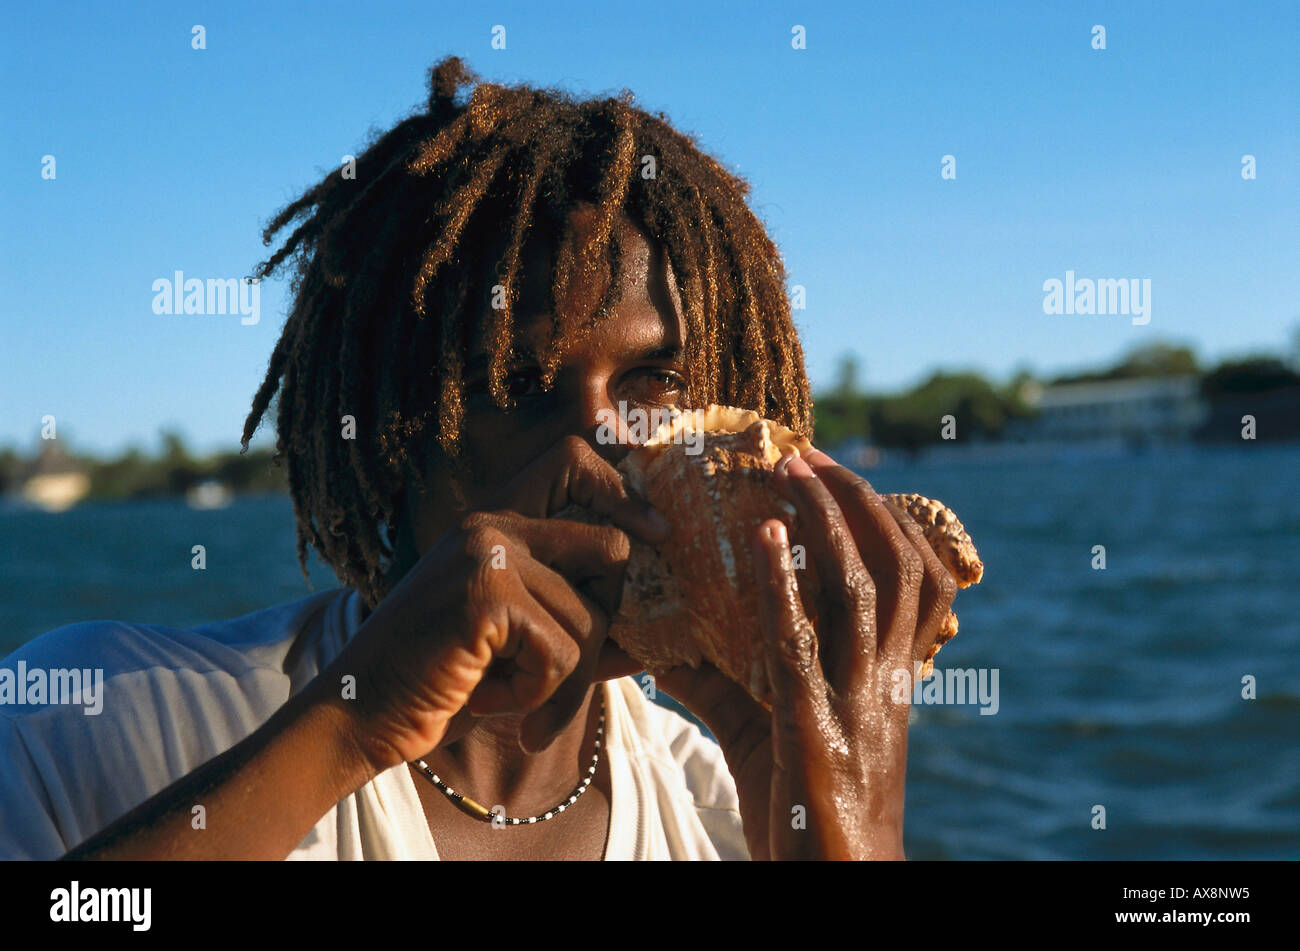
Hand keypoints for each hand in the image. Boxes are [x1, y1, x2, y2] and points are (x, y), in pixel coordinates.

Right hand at [326, 436, 668, 772]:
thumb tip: (647, 630)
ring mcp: (487, 553)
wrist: (355, 715)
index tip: (653, 532)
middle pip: (612, 549)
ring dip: (561, 679)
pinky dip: (535, 695)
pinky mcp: (485, 594)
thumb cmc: (437, 680)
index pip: (575, 459)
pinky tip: (486, 696)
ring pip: (592, 619)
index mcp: (493, 520)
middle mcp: (491, 523)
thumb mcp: (507, 637)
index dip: (622, 491)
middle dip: (605, 623)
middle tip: (558, 674)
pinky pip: (562, 654)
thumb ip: (563, 615)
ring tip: (505, 691)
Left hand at [658, 449, 956, 859]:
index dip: (886, 522)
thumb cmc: (809, 816)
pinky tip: (762, 539)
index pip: (916, 582)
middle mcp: (886, 682)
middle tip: (806, 456)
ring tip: (790, 473)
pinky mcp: (814, 729)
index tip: (840, 478)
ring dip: (827, 520)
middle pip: (896, 566)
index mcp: (890, 680)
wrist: (841, 887)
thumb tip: (659, 641)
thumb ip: (720, 685)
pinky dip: (785, 582)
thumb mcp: (766, 737)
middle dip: (856, 501)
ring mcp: (856, 702)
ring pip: (861, 588)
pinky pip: (803, 641)